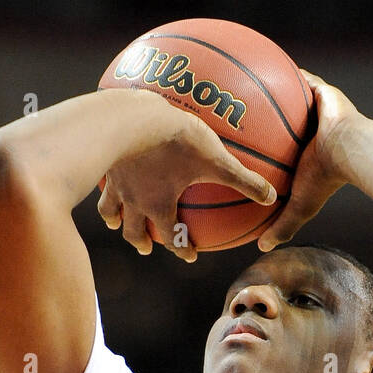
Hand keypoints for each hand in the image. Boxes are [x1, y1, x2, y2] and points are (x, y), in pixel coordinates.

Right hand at [97, 106, 275, 261]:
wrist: (128, 118)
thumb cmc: (174, 140)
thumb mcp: (215, 159)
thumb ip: (243, 179)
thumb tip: (271, 197)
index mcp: (159, 206)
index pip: (170, 237)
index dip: (181, 249)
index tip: (189, 255)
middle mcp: (134, 201)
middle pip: (132, 231)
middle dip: (140, 241)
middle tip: (146, 247)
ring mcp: (115, 183)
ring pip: (109, 210)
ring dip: (114, 220)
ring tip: (115, 222)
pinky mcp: (103, 161)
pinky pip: (100, 179)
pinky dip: (102, 184)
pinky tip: (105, 175)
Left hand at [257, 70, 360, 251]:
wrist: (352, 152)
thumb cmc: (326, 180)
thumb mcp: (299, 207)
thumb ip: (281, 225)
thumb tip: (262, 248)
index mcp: (307, 155)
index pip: (284, 151)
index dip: (268, 149)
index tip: (248, 149)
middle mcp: (312, 131)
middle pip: (287, 123)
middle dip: (268, 119)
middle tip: (239, 114)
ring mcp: (319, 110)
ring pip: (292, 99)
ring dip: (275, 93)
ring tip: (247, 85)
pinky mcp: (323, 92)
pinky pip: (301, 80)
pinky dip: (285, 75)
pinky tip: (260, 66)